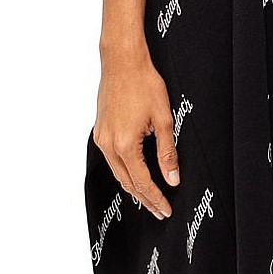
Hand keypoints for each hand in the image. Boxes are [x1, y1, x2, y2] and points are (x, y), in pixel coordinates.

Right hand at [95, 44, 179, 219]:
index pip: (143, 182)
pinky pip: (111, 160)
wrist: (122, 61)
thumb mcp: (163, 120)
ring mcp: (101, 138)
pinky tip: (133, 175)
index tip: (166, 210)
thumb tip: (172, 178)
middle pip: (127, 182)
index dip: (156, 198)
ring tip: (149, 199)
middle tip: (160, 211)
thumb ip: (167, 153)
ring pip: (118, 173)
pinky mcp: (100, 131)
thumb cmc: (143, 83)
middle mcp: (108, 145)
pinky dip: (124, 172)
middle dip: (145, 199)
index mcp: (125, 145)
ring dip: (133, 188)